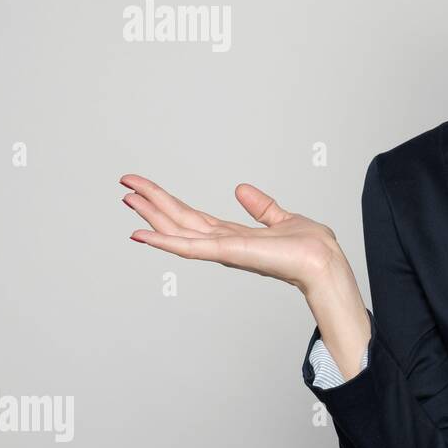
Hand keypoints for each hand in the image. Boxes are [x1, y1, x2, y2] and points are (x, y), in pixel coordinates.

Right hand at [119, 173, 344, 293]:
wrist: (323, 262)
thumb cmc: (310, 248)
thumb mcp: (282, 218)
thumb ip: (261, 207)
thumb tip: (241, 189)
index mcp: (233, 236)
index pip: (192, 218)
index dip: (168, 203)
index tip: (145, 189)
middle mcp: (222, 244)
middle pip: (178, 221)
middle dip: (151, 203)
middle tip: (125, 186)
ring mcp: (222, 250)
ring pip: (178, 230)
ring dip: (151, 216)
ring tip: (127, 198)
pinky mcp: (227, 254)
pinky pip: (190, 247)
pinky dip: (164, 241)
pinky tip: (142, 234)